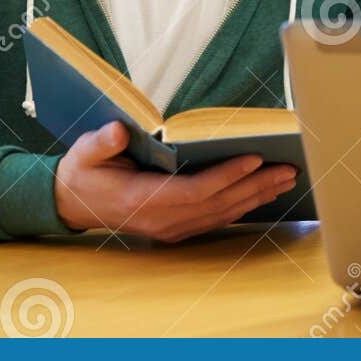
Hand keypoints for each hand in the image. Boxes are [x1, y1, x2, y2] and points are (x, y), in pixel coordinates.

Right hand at [53, 122, 297, 241]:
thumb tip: (119, 132)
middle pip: (218, 204)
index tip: (254, 158)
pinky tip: (262, 193)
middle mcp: (163, 220)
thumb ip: (102, 143)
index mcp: (143, 200)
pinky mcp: (176, 227)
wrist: (72, 203)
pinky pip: (215, 218)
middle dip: (255, 186)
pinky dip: (242, 205)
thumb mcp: (85, 153)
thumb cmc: (84, 172)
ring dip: (256, 196)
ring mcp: (171, 228)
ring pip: (221, 214)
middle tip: (287, 169)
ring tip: (285, 179)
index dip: (227, 176)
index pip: (194, 191)